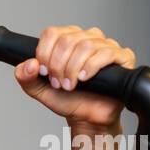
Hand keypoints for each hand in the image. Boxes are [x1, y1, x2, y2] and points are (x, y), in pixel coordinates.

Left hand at [13, 25, 135, 128]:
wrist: (87, 116)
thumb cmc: (67, 99)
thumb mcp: (39, 90)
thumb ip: (26, 77)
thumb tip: (29, 64)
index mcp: (68, 39)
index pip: (52, 33)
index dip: (45, 53)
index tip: (44, 72)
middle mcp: (88, 37)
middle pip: (68, 40)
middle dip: (58, 66)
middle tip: (58, 83)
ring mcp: (106, 45)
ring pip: (85, 46)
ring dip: (73, 69)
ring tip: (70, 85)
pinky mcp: (122, 56)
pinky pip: (106, 53)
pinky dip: (91, 67)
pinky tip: (84, 79)